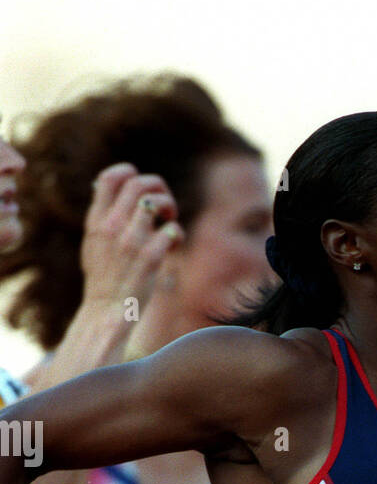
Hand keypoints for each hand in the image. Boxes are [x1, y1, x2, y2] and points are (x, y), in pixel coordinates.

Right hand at [79, 162, 183, 317]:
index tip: (140, 184)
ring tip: (170, 220)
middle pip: (138, 184)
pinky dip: (177, 234)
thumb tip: (102, 187)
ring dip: (170, 207)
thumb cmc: (102, 279)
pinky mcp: (151, 258)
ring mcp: (132, 241)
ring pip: (156, 202)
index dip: (128, 172)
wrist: (105, 311)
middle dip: (158, 187)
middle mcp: (113, 226)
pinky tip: (173, 244)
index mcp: (97, 221)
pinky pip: (172, 231)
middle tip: (164, 205)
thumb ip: (99, 216)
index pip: (109, 178)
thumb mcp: (91, 243)